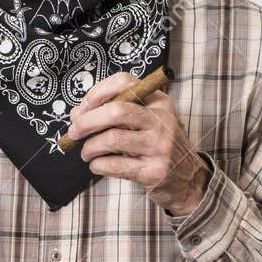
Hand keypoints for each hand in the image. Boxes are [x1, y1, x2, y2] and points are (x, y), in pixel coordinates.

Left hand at [66, 70, 210, 215]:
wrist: (187, 179)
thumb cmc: (158, 146)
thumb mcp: (145, 122)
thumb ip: (113, 114)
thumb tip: (77, 114)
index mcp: (158, 102)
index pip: (124, 83)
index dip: (97, 93)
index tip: (83, 108)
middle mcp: (161, 120)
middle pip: (116, 111)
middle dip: (87, 122)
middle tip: (74, 132)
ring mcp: (159, 146)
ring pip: (112, 139)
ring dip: (90, 147)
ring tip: (86, 153)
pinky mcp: (154, 172)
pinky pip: (115, 165)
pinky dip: (98, 165)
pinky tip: (97, 165)